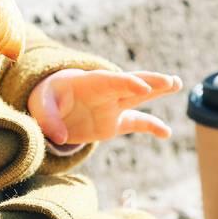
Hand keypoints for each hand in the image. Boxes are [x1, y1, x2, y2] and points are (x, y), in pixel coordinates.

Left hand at [27, 69, 183, 144]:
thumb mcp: (40, 105)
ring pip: (139, 98)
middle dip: (150, 81)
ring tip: (177, 83)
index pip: (111, 81)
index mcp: (89, 82)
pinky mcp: (114, 122)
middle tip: (171, 81)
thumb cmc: (46, 99)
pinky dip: (151, 127)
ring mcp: (112, 106)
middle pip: (131, 84)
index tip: (144, 88)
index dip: (127, 83)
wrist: (50, 104)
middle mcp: (105, 92)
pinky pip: (136, 123)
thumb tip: (60, 138)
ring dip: (157, 90)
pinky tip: (166, 133)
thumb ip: (49, 119)